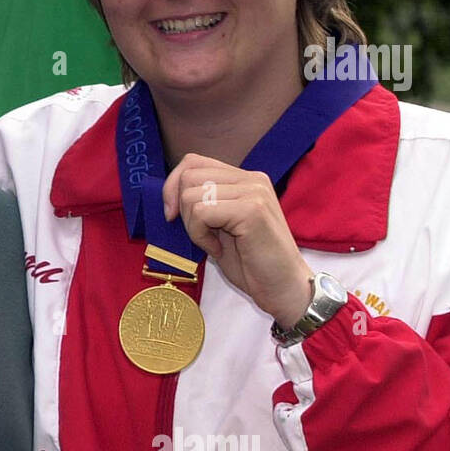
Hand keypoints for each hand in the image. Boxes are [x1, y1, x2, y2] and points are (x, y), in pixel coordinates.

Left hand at [161, 154, 312, 327]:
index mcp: (244, 179)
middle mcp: (251, 179)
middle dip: (183, 210)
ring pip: (191, 195)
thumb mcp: (219, 226)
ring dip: (193, 227)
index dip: (173, 187)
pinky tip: (219, 250)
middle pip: (188, 176)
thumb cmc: (251, 263)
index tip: (172, 216)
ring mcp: (253, 192)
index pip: (193, 162)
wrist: (282, 288)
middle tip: (202, 236)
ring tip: (214, 244)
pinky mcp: (252, 210)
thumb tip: (167, 195)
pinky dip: (201, 236)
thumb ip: (202, 203)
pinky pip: (201, 213)